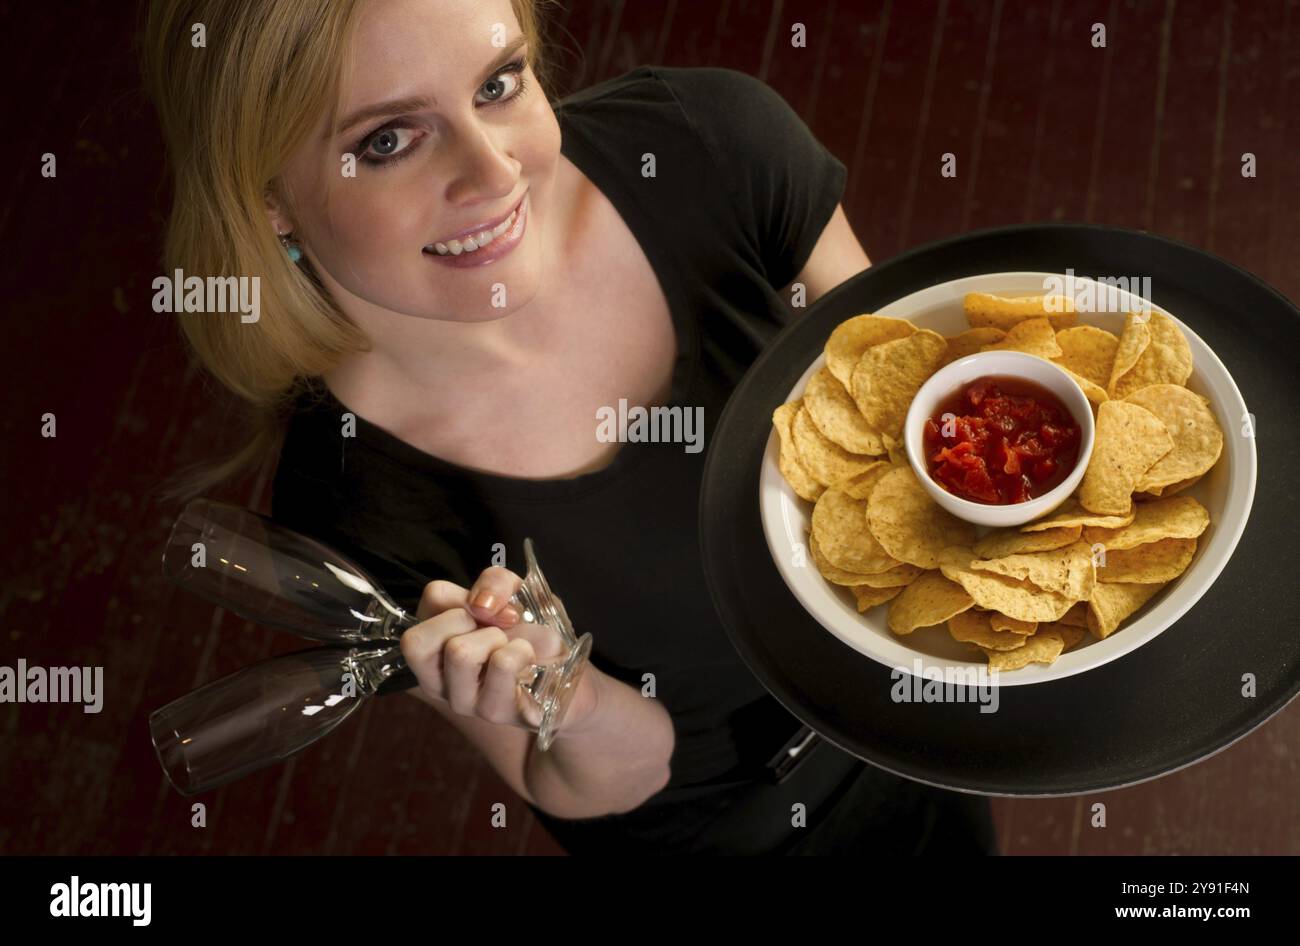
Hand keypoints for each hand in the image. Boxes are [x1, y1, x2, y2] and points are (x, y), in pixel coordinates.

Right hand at [400, 567, 596, 733]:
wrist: (573, 681)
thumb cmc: (535, 635)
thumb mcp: (517, 597)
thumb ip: (495, 584)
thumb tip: (482, 604)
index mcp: (433, 643)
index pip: (433, 597)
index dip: (472, 592)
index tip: (498, 607)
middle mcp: (435, 678)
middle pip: (417, 640)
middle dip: (467, 620)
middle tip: (500, 630)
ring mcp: (461, 701)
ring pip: (458, 653)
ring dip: (498, 637)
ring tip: (518, 648)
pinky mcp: (493, 713)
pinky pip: (500, 664)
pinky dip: (523, 650)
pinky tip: (532, 662)